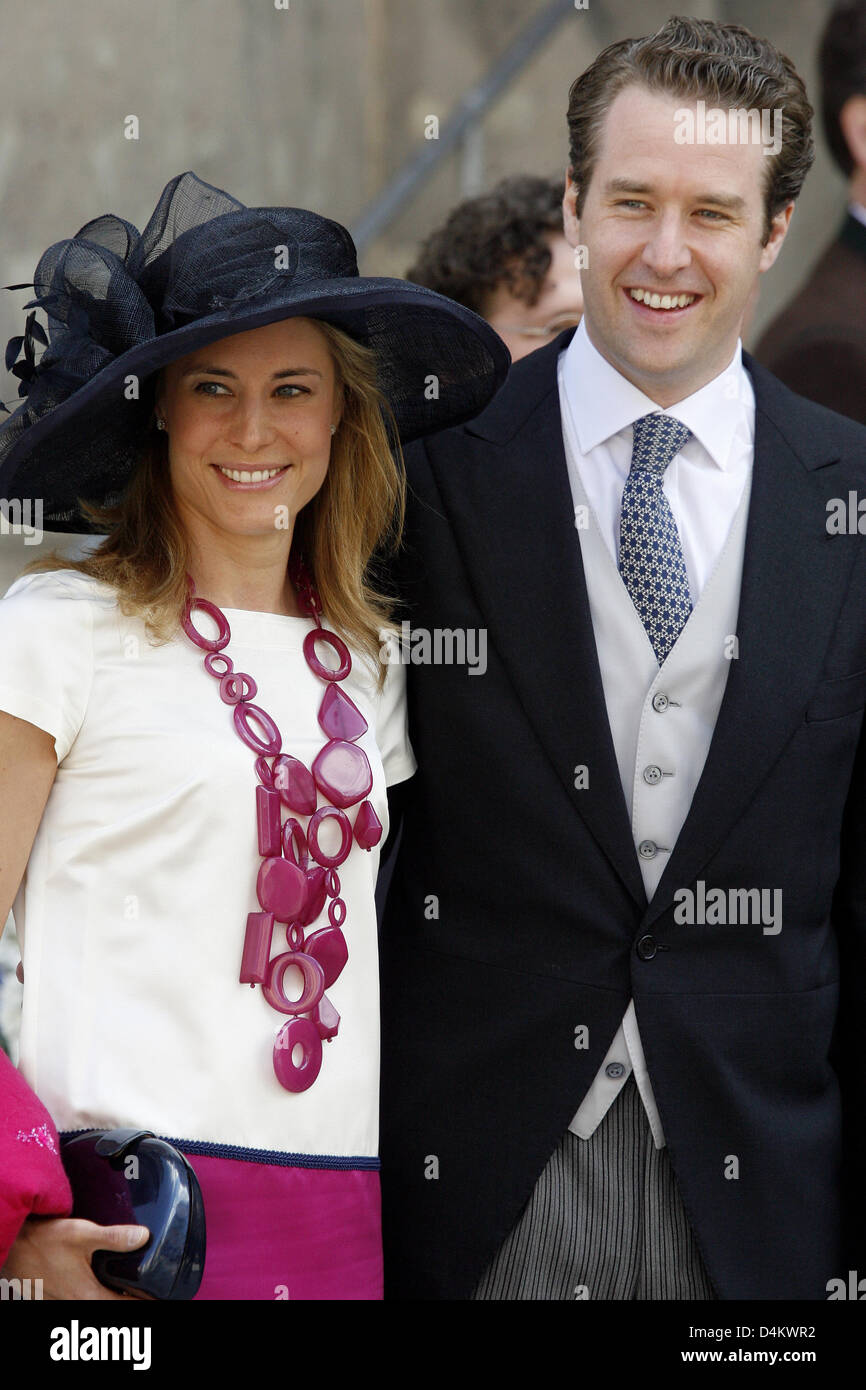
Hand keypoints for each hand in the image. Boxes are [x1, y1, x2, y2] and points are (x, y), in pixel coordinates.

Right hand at [1, 1215, 150, 1298]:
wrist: (11, 1245)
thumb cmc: (43, 1241)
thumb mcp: (82, 1234)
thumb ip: (114, 1237)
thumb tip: (144, 1236)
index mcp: (87, 1294)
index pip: (125, 1307)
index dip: (145, 1303)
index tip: (160, 1297)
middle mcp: (76, 1303)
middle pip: (110, 1307)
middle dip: (129, 1300)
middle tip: (147, 1291)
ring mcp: (63, 1301)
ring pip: (95, 1304)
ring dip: (111, 1298)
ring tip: (128, 1286)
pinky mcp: (54, 1295)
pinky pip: (80, 1299)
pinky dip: (94, 1293)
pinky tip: (99, 1280)